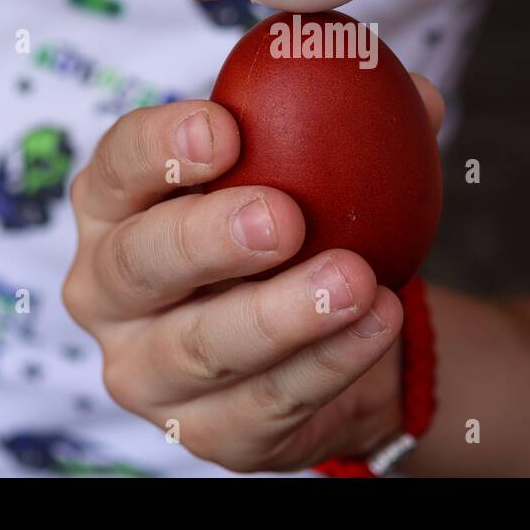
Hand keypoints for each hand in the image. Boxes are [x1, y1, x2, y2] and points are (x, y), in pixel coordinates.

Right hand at [63, 77, 444, 471]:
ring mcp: (147, 371)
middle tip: (283, 217)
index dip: (161, 147)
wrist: (321, 337)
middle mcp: (107, 290)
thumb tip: (421, 96)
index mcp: (116, 205)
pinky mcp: (205, 432)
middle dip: (208, 238)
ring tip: (354, 277)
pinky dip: (328, 362)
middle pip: (141, 262)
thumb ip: (356, 121)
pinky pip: (266, 402)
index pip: (118, 166)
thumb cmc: (295, 227)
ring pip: (203, 346)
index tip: (225, 128)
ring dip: (283, 313)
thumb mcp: (310, 166)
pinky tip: (378, 320)